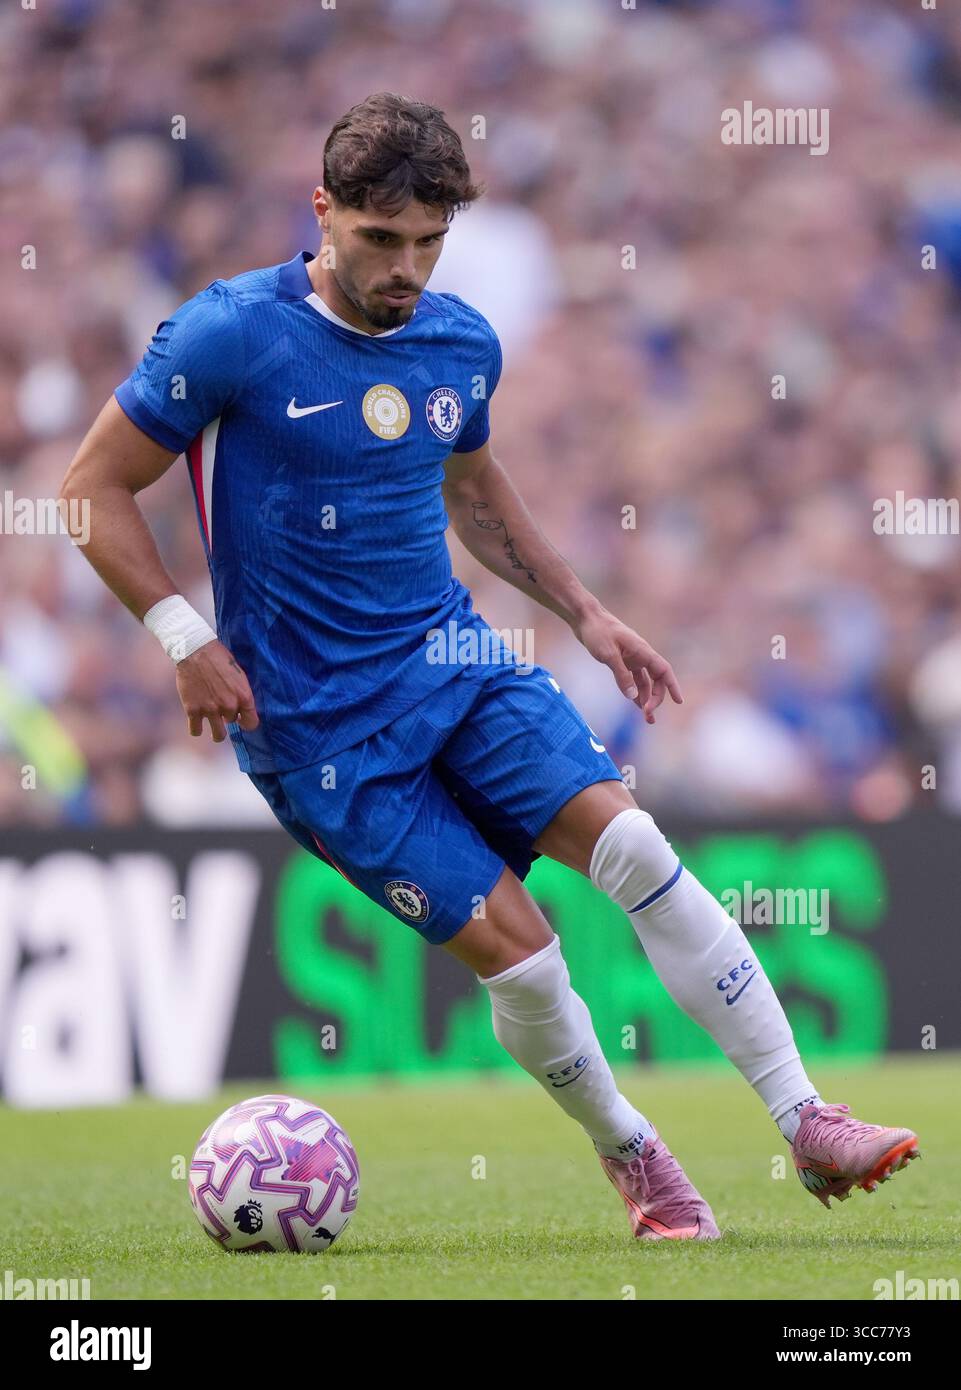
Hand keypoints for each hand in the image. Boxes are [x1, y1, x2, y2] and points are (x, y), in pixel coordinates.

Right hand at [175, 641, 259, 742]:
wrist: (195, 650)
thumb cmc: (219, 658)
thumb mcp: (239, 674)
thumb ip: (241, 693)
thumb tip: (242, 709)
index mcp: (244, 696)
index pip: (252, 723)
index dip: (246, 723)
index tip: (241, 721)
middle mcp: (229, 706)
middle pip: (231, 723)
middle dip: (226, 716)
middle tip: (220, 708)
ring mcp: (210, 710)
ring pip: (218, 735)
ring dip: (217, 733)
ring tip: (214, 729)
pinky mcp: (192, 710)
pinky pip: (196, 731)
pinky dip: (196, 729)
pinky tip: (197, 724)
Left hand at [573, 606, 682, 723]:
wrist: (584, 618)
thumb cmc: (597, 631)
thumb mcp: (608, 654)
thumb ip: (621, 675)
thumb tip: (632, 697)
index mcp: (642, 651)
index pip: (664, 670)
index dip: (673, 686)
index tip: (678, 701)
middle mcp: (640, 655)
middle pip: (656, 680)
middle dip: (655, 698)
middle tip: (648, 716)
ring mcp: (631, 658)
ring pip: (644, 682)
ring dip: (646, 698)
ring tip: (647, 718)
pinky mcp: (621, 660)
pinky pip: (633, 679)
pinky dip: (634, 691)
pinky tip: (635, 704)